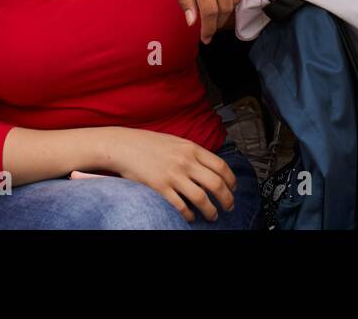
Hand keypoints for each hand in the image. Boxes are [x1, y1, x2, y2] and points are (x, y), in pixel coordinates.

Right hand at [104, 128, 236, 222]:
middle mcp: (185, 161)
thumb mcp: (175, 142)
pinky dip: (189, 215)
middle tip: (229, 206)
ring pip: (202, 198)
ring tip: (213, 215)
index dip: (231, 180)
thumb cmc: (148, 143)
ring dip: (211, 210)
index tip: (233, 188)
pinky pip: (181, 206)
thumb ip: (192, 153)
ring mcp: (173, 175)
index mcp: (191, 148)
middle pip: (216, 184)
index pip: (221, 166)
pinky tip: (191, 217)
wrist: (123, 146)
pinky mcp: (160, 188)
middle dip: (227, 199)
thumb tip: (209, 168)